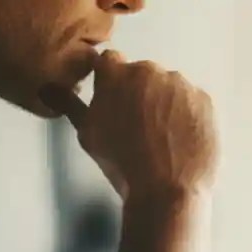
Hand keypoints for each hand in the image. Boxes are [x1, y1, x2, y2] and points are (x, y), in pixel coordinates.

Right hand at [38, 49, 218, 199]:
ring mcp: (181, 84)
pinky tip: (182, 138)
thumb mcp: (88, 133)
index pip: (110, 62)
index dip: (112, 81)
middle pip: (143, 74)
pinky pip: (193, 102)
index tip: (116, 101)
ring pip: (170, 87)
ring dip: (166, 103)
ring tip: (164, 136)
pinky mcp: (205, 100)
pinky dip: (188, 115)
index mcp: (116, 73)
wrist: (168, 190)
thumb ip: (70, 104)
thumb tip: (46, 88)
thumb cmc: (122, 164)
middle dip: (141, 92)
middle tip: (140, 125)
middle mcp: (149, 70)